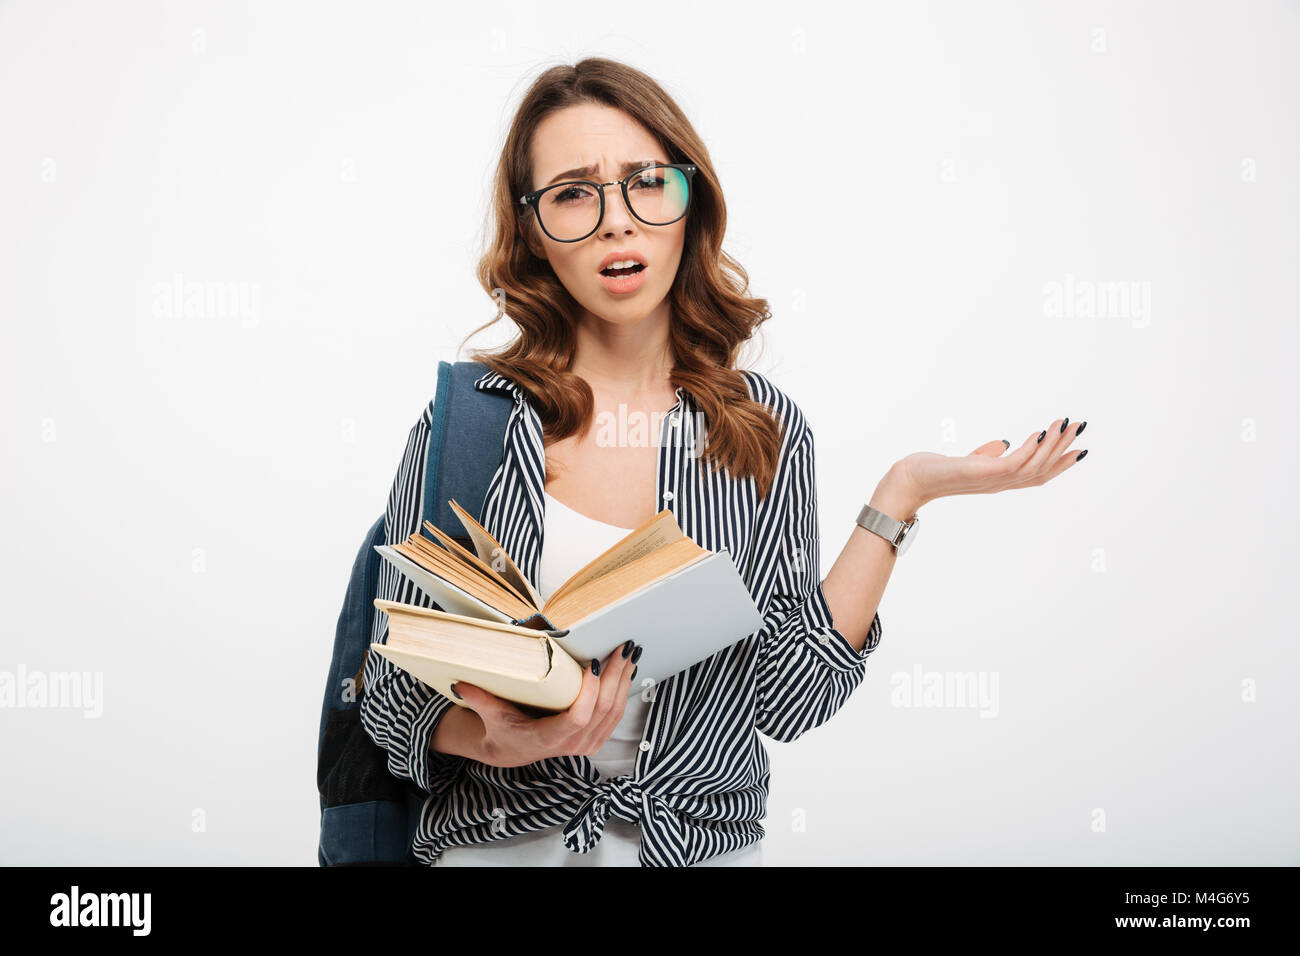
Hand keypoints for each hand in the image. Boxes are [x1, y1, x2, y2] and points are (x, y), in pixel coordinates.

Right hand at [447, 639, 641, 767]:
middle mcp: (571, 744)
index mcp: (547, 738)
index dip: (590, 693)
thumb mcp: (489, 715)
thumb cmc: (502, 729)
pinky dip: (623, 692)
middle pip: (602, 710)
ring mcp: (585, 743)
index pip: (577, 718)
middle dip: (615, 677)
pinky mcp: (594, 738)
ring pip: (613, 711)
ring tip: (629, 653)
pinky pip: (614, 715)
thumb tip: (461, 684)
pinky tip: (626, 671)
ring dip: (623, 681)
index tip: (593, 664)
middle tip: (622, 648)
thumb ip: (479, 699)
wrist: (511, 749)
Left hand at [889, 417, 1089, 509]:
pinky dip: (1030, 449)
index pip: (1037, 475)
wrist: (910, 479)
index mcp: (999, 481)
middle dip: (1064, 450)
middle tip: (1080, 427)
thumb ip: (986, 455)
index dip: (1060, 464)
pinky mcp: (981, 474)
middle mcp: (1000, 484)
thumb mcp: (968, 461)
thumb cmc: (936, 471)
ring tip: (1064, 424)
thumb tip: (1001, 444)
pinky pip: (1014, 463)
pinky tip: (1040, 432)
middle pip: (1042, 470)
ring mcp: (992, 481)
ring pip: (1033, 466)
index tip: (1081, 449)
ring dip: (1052, 445)